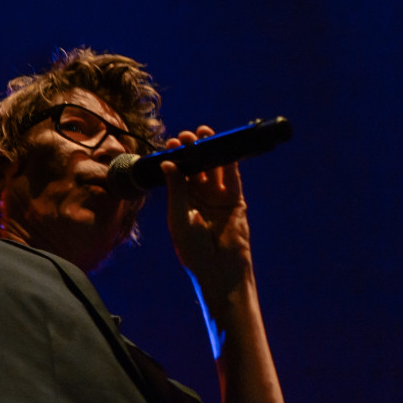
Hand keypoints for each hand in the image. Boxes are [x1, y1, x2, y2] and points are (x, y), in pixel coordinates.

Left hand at [162, 126, 253, 295]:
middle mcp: (199, 197)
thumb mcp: (179, 217)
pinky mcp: (235, 201)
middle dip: (191, 150)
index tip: (169, 143)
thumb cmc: (193, 249)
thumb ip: (176, 190)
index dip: (174, 157)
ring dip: (210, 150)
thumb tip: (168, 163)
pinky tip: (223, 147)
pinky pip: (232, 178)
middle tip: (185, 135)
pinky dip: (229, 162)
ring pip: (215, 168)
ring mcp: (218, 198)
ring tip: (203, 133)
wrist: (218, 269)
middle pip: (195, 167)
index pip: (177, 173)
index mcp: (182, 201)